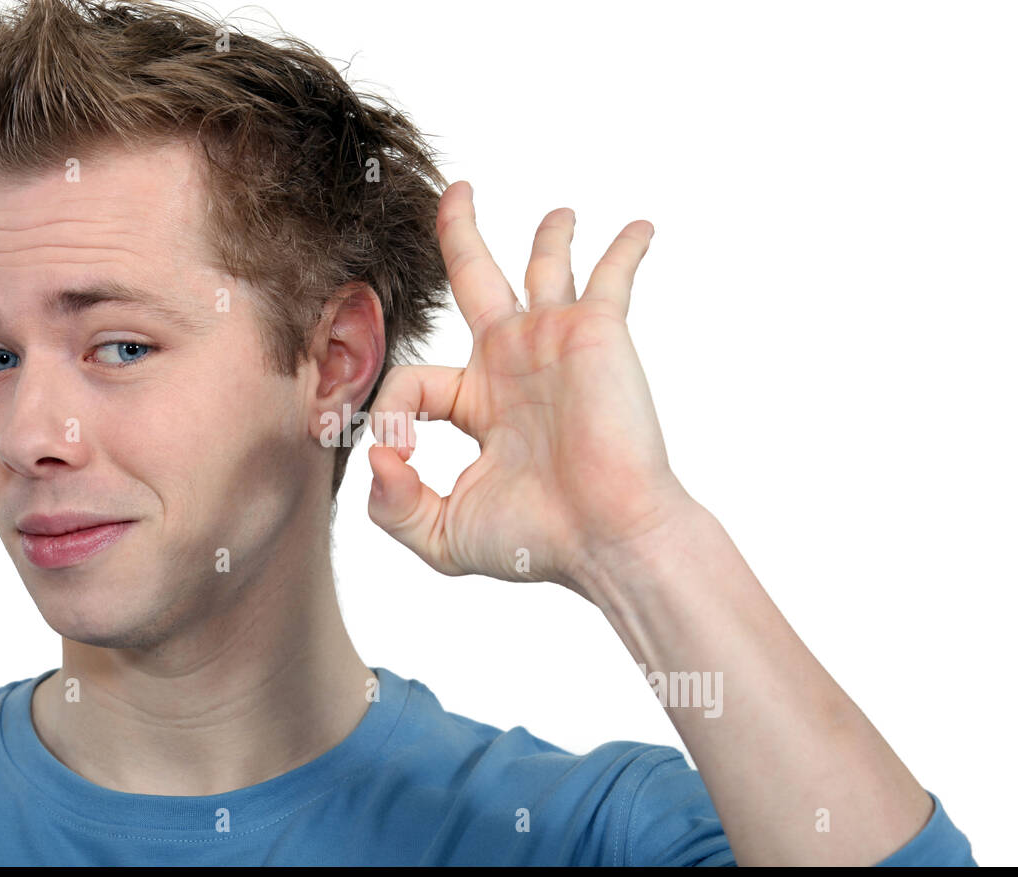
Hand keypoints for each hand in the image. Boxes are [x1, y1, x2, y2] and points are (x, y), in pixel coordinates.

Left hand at [367, 181, 694, 591]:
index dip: (389, 410)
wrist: (607, 539)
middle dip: (461, 235)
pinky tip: (642, 227)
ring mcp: (555, 345)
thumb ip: (393, 507)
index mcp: (477, 404)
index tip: (398, 452)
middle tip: (458, 193)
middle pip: (476, 281)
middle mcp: (513, 366)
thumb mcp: (443, 535)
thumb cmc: (536, 542)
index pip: (414, 380)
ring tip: (561, 213)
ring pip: (546, 266)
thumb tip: (376, 456)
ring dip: (553, 235)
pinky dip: (624, 249)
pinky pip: (611, 276)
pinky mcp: (596, 334)